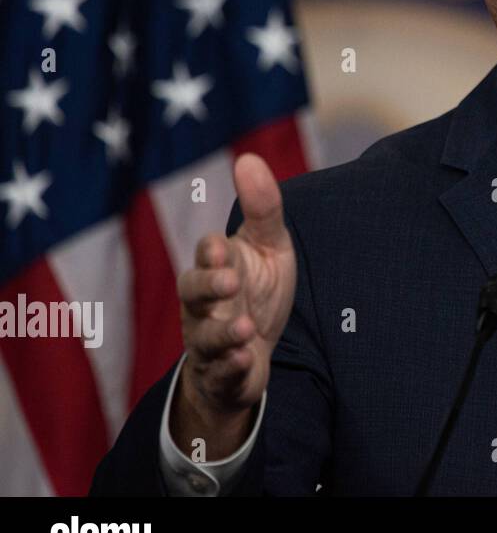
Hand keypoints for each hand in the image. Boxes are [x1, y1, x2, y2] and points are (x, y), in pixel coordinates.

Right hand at [172, 153, 296, 455]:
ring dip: (224, 333)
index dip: (212, 253)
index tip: (221, 247)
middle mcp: (204, 305)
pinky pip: (221, 374)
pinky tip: (246, 361)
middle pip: (192, 294)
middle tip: (230, 283)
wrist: (253, 352)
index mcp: (216, 269)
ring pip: (205, 338)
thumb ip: (263, 208)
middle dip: (208, 287)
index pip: (207, 256)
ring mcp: (210, 341)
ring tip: (246, 328)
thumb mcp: (269, 247)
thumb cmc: (257, 290)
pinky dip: (231, 368)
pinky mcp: (223, 374)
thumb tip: (248, 158)